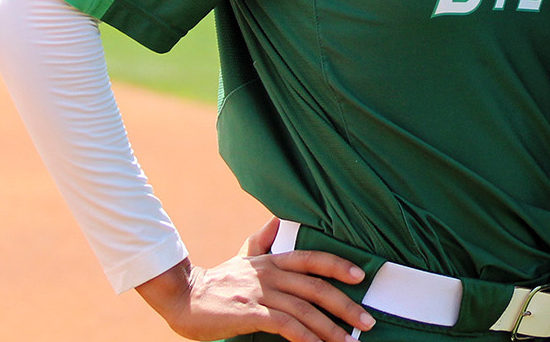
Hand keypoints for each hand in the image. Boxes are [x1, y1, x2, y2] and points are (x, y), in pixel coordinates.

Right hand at [136, 240, 375, 341]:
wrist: (182, 298)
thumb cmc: (217, 282)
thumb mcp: (243, 257)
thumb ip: (262, 241)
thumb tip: (276, 220)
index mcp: (272, 260)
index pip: (312, 258)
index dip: (339, 265)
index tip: (361, 277)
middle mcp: (271, 274)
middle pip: (317, 287)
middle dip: (346, 306)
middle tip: (367, 321)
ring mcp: (261, 294)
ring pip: (305, 310)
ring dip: (331, 328)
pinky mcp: (250, 313)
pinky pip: (286, 325)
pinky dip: (306, 336)